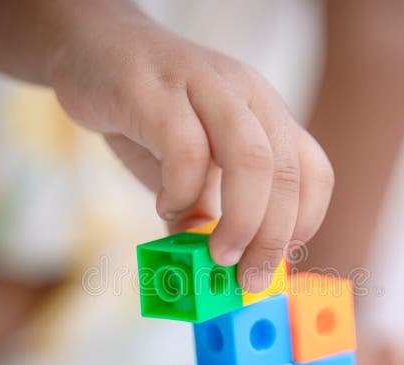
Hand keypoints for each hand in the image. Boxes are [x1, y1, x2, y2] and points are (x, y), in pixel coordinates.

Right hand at [47, 2, 332, 291]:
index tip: (280, 258)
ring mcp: (203, 87)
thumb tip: (213, 268)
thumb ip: (202, 210)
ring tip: (219, 255)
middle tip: (249, 277)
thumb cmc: (146, 115)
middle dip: (273, 236)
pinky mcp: (154, 91)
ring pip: (250, 157)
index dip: (305, 221)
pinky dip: (181, 192)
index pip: (312, 169)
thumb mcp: (187, 166)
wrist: (91, 48)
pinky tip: (165, 206)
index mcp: (263, 112)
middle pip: (284, 170)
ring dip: (242, 219)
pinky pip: (185, 149)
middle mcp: (244, 94)